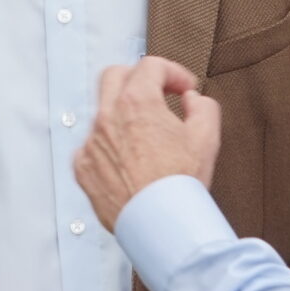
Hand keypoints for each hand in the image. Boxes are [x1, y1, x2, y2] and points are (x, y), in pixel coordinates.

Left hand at [73, 57, 219, 232]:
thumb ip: (203, 106)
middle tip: (157, 94)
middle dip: (137, 79)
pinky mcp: (83, 167)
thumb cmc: (181, 184)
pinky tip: (128, 160)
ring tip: (146, 136)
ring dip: (123, 115)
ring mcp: (91, 142)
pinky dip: (108, 146)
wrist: (160, 224)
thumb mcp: (207, 137)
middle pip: (114, 75)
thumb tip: (191, 100)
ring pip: (101, 112)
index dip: (173, 72)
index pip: (150, 65)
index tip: (183, 87)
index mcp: (136, 102)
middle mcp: (107, 117)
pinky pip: (91, 146)